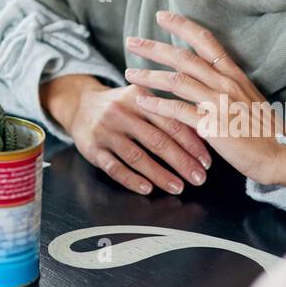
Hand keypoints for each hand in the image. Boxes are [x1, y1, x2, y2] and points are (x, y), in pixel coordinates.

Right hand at [42, 73, 211, 195]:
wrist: (78, 104)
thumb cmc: (120, 105)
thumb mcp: (141, 98)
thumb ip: (167, 111)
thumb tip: (202, 133)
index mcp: (139, 97)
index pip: (171, 122)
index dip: (192, 143)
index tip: (206, 161)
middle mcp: (122, 112)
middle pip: (157, 140)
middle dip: (182, 162)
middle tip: (199, 178)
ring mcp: (105, 131)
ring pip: (137, 156)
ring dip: (160, 174)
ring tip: (178, 187)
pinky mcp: (92, 148)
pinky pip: (114, 167)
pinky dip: (131, 179)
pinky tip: (147, 188)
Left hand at [125, 10, 285, 185]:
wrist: (283, 154)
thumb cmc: (263, 129)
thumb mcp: (247, 97)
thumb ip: (225, 84)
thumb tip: (203, 76)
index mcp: (234, 74)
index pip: (205, 40)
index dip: (181, 25)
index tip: (160, 16)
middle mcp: (225, 83)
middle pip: (183, 57)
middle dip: (154, 47)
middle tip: (131, 41)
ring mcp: (218, 103)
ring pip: (177, 81)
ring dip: (149, 75)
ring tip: (129, 73)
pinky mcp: (212, 125)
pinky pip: (177, 110)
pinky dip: (157, 104)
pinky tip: (141, 101)